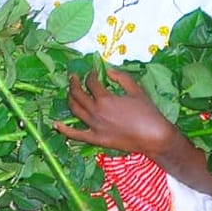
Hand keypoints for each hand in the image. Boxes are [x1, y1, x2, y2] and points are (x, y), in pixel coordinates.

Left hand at [55, 67, 180, 157]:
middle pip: (78, 94)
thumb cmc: (148, 113)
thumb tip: (107, 71)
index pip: (91, 83)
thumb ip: (121, 78)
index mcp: (105, 99)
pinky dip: (64, 130)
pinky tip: (56, 124)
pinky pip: (76, 135)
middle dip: (74, 83)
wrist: (156, 138)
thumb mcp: (137, 90)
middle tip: (74, 78)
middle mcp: (96, 112)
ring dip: (70, 99)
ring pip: (75, 110)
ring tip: (70, 92)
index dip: (90, 75)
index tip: (92, 72)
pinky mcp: (96, 139)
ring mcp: (94, 126)